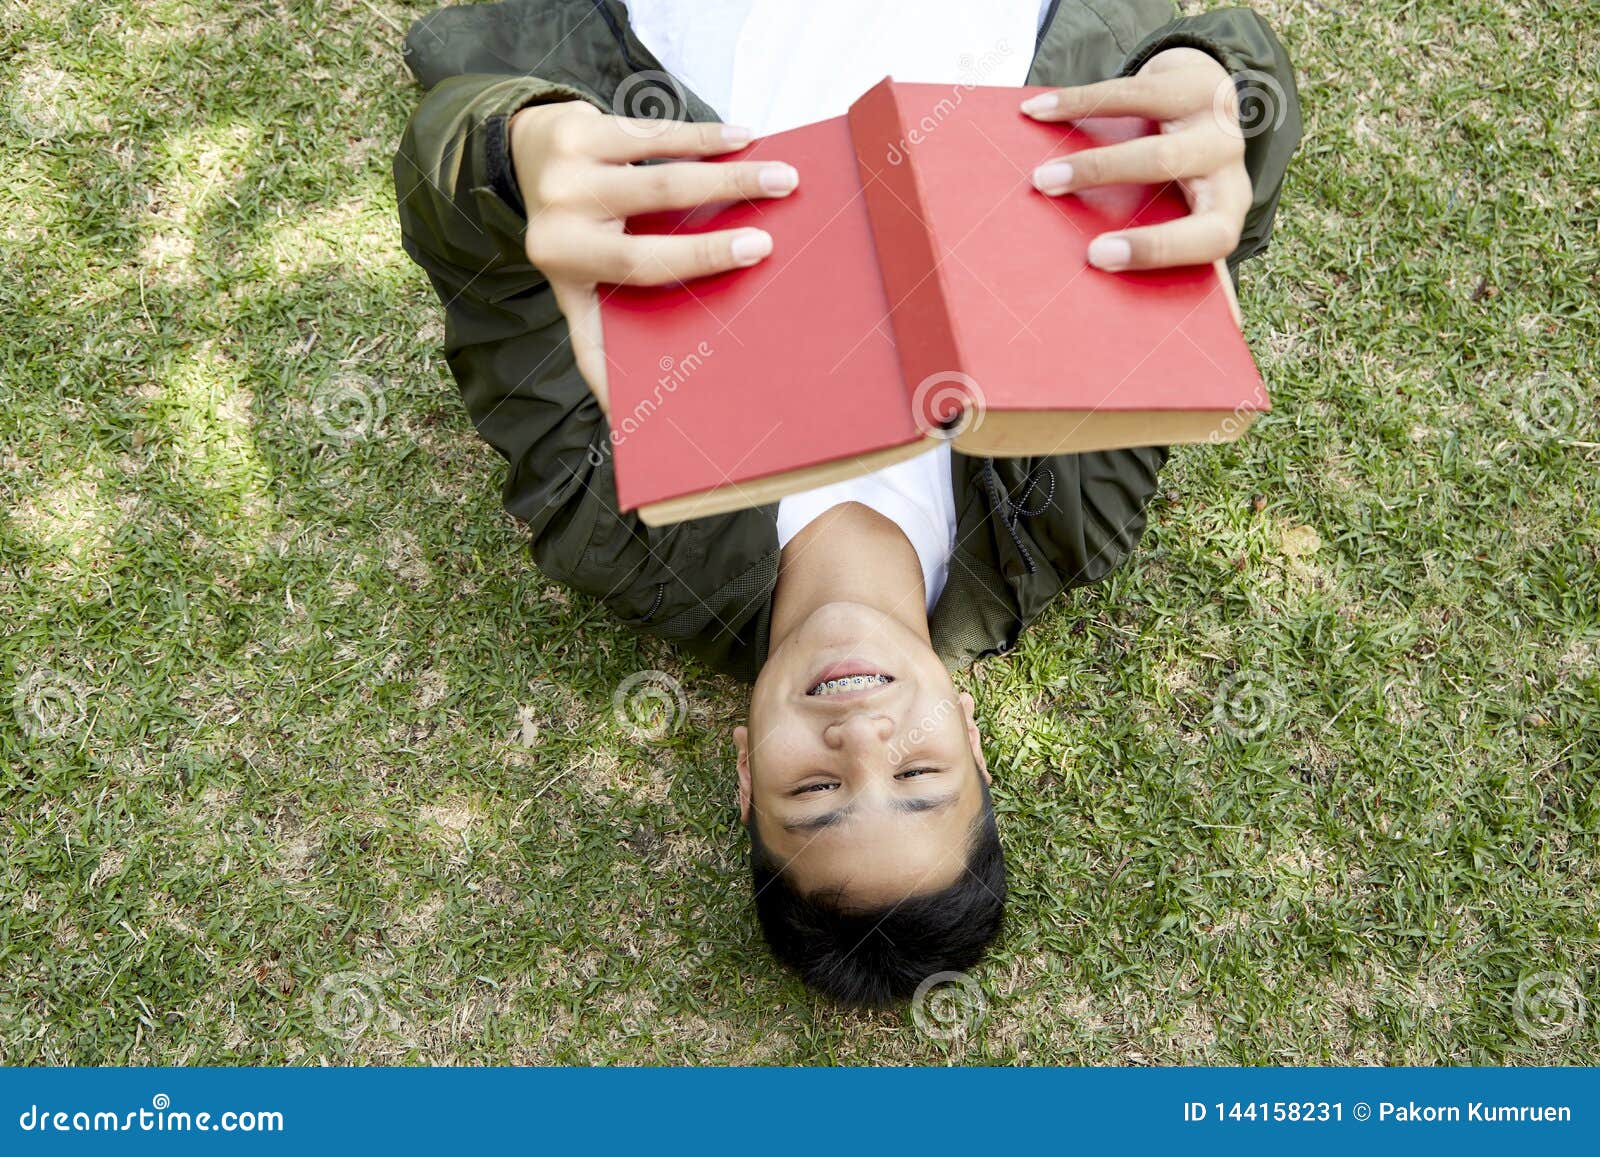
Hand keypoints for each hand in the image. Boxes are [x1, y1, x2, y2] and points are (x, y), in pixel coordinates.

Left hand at [509, 101, 798, 410]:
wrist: (528, 154)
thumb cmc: (575, 233)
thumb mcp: (576, 289)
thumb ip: (598, 341)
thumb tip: (624, 417)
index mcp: (567, 271)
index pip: (634, 282)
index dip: (691, 274)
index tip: (750, 266)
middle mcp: (560, 226)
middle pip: (656, 230)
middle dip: (722, 231)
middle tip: (772, 236)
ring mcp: (567, 176)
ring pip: (662, 176)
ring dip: (730, 175)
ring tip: (781, 176)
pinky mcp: (581, 130)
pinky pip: (655, 134)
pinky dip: (704, 136)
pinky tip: (743, 139)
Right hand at [1022, 47, 1251, 276]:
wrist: (1206, 104)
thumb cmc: (1177, 178)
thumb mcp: (1178, 211)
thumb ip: (1150, 237)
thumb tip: (1083, 273)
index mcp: (1227, 208)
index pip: (1211, 237)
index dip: (1159, 249)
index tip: (1098, 256)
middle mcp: (1228, 164)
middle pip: (1169, 166)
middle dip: (1106, 176)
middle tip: (1051, 192)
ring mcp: (1215, 120)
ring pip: (1150, 136)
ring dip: (1089, 156)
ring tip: (1041, 175)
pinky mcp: (1192, 83)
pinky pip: (1131, 91)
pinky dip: (1077, 103)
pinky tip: (1039, 112)